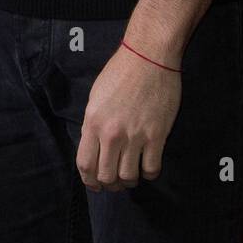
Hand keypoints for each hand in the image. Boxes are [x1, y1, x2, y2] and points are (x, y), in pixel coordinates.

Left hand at [76, 43, 181, 191]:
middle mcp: (112, 133)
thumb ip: (93, 124)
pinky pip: (152, 168)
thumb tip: (95, 147)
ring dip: (129, 181)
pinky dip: (149, 173)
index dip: (89, 180)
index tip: (95, 184)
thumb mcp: (96, 97)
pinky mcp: (157, 136)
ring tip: (131, 175)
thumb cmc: (120, 73)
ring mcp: (135, 136)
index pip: (85, 164)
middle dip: (109, 185)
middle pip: (106, 176)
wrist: (149, 58)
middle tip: (115, 182)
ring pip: (129, 177)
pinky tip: (148, 166)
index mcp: (93, 122)